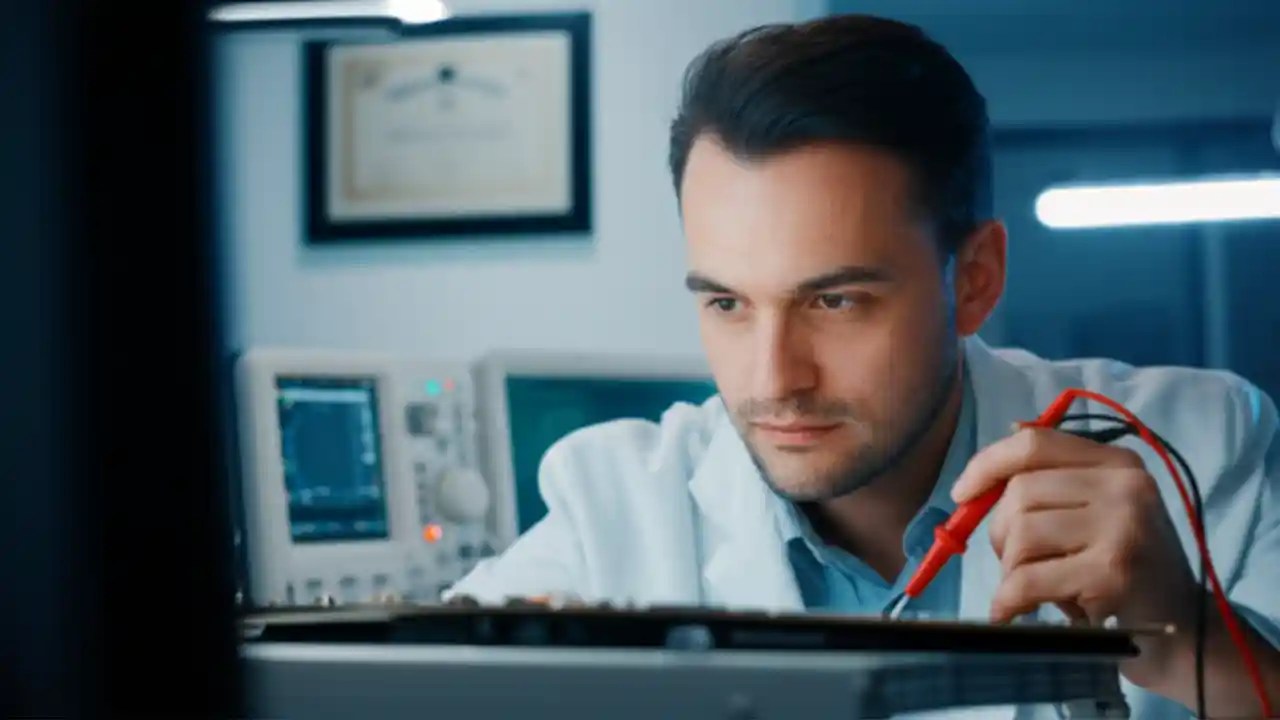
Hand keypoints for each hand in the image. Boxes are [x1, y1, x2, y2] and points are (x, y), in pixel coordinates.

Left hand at [951, 426, 1198, 687]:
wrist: (1183, 630)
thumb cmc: (1125, 570)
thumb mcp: (1095, 514)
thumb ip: (1050, 486)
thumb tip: (983, 468)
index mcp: (1117, 462)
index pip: (1033, 444)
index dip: (986, 464)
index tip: (960, 494)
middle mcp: (1125, 485)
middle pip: (1019, 493)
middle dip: (1001, 534)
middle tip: (1019, 565)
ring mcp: (1123, 526)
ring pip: (1020, 534)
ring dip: (1012, 570)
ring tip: (1038, 588)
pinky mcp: (1112, 572)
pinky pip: (1028, 579)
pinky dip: (1008, 600)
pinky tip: (1012, 612)